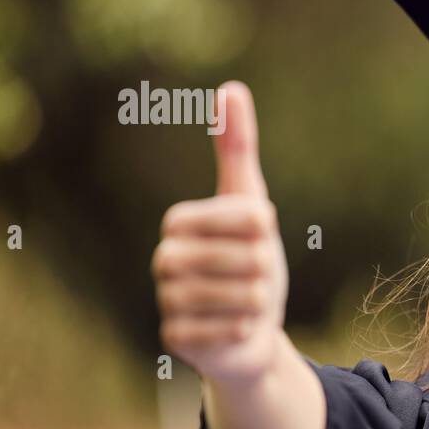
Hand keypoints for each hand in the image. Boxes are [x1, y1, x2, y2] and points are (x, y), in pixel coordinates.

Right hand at [152, 81, 289, 382]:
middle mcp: (164, 260)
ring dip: (258, 301)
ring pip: (236, 298)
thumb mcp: (251, 203)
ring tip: (251, 302)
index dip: (258, 227)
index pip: (234, 216)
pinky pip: (224, 332)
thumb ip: (237, 149)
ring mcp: (166, 301)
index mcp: (179, 223)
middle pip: (241, 260)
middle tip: (258, 276)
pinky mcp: (174, 340)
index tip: (262, 234)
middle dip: (263, 268)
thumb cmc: (252, 261)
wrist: (252, 331)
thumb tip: (231, 88)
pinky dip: (243, 330)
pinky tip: (239, 327)